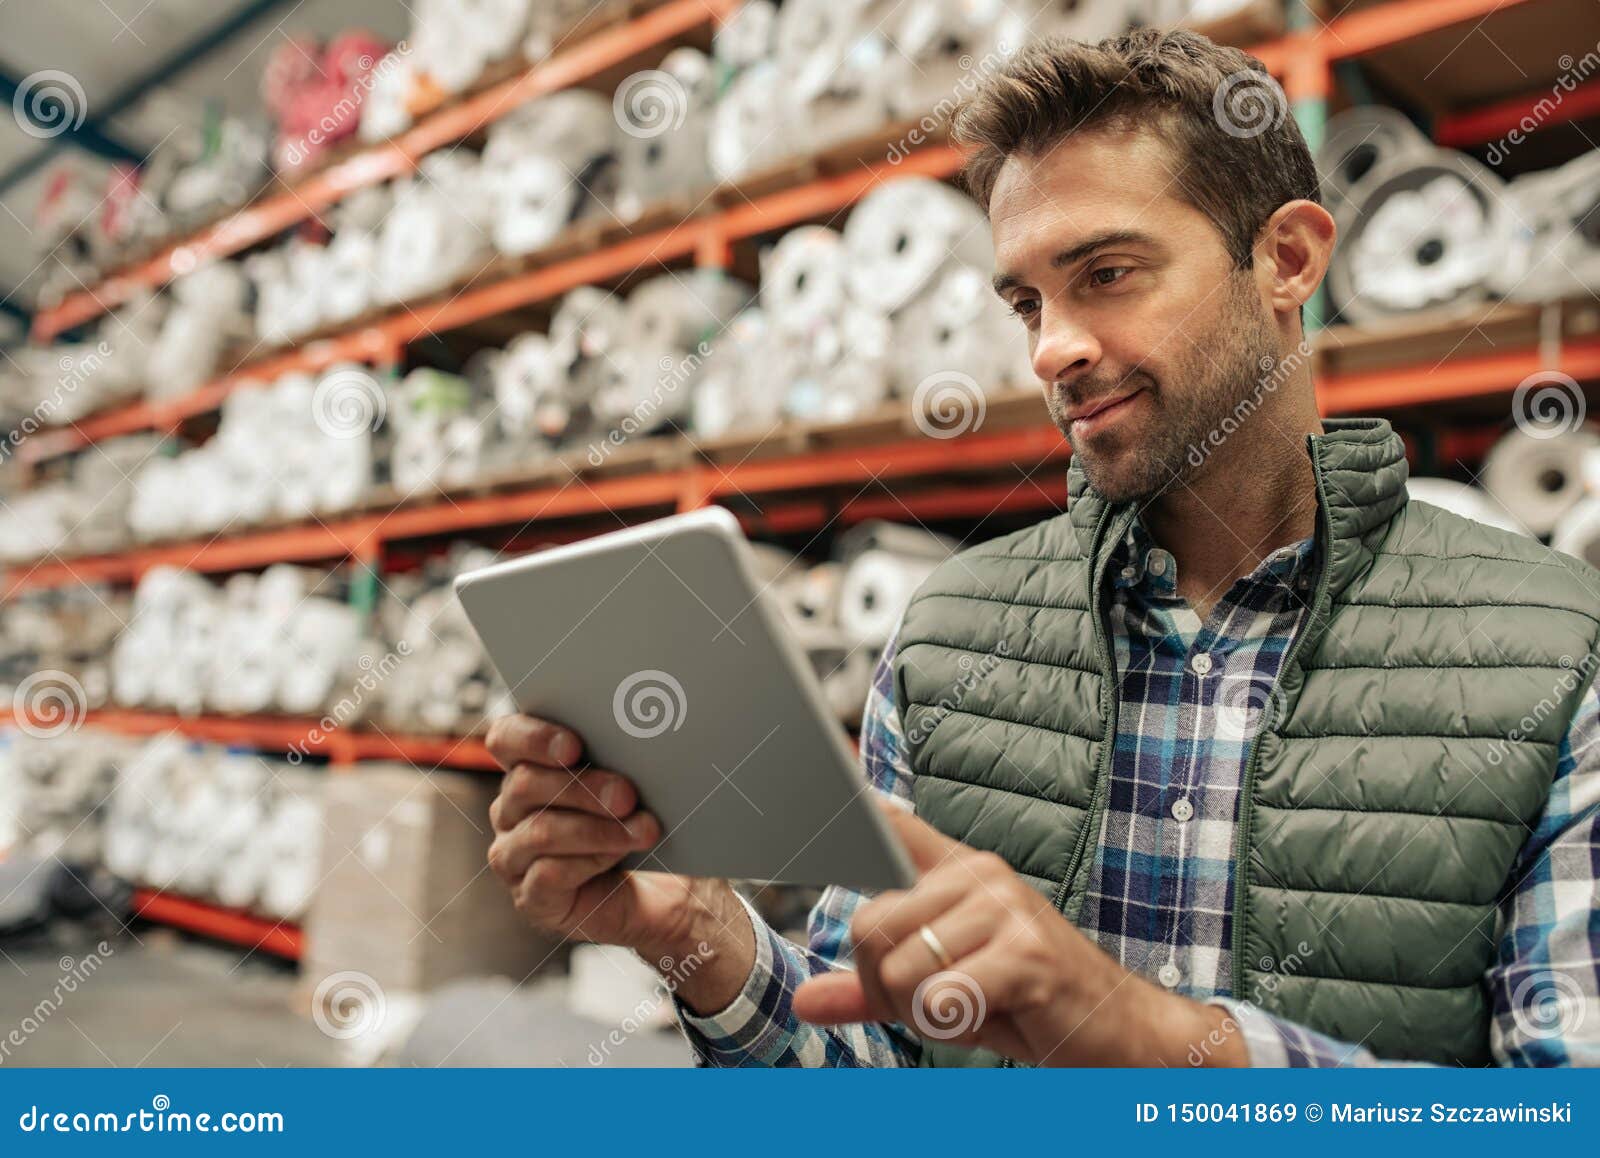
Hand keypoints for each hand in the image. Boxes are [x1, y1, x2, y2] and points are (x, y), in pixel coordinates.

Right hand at [484, 714, 746, 977]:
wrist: (658, 889)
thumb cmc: (638, 822)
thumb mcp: (633, 781)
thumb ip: (623, 755)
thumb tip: (644, 727)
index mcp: (527, 766)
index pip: (506, 738)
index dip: (533, 738)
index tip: (574, 746)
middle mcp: (511, 808)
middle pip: (525, 784)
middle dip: (583, 787)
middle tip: (627, 795)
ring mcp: (514, 855)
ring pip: (540, 831)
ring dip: (597, 829)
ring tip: (642, 829)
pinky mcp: (530, 896)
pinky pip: (548, 875)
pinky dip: (591, 862)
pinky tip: (619, 856)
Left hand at [792, 802, 1245, 1066]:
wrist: (1119, 1030)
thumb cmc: (1026, 1001)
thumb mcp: (942, 990)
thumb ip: (873, 991)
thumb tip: (803, 1001)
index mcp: (958, 870)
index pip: (889, 822)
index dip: (844, 798)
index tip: (823, 751)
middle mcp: (979, 874)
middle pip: (869, 926)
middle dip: (885, 987)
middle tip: (938, 1001)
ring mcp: (1005, 908)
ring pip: (898, 968)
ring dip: (922, 1012)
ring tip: (972, 1006)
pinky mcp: (1026, 952)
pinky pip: (941, 995)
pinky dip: (952, 1023)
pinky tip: (995, 1013)